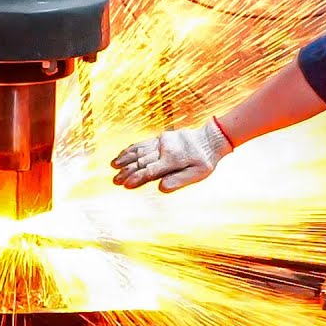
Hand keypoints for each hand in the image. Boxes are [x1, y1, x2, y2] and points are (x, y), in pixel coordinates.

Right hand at [110, 119, 232, 191]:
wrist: (211, 138)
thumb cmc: (205, 160)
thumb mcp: (198, 174)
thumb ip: (179, 180)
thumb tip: (161, 188)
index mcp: (173, 160)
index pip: (150, 171)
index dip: (137, 179)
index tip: (125, 185)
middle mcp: (164, 149)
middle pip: (141, 161)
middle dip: (127, 171)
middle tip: (115, 180)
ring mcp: (162, 141)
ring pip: (140, 150)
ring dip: (126, 158)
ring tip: (113, 165)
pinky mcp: (162, 137)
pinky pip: (144, 142)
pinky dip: (132, 148)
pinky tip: (124, 153)